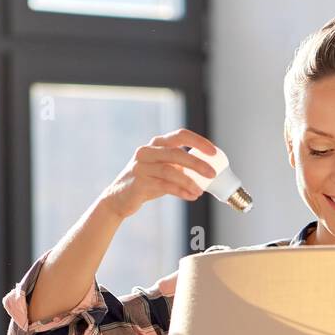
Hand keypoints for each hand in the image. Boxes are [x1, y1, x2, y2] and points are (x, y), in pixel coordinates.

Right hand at [99, 128, 219, 218]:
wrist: (120, 198)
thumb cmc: (148, 182)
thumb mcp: (165, 169)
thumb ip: (182, 166)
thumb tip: (210, 170)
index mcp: (157, 144)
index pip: (180, 135)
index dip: (199, 142)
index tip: (214, 153)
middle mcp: (147, 151)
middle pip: (176, 153)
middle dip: (197, 164)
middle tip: (212, 174)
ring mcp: (141, 166)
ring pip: (170, 171)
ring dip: (189, 182)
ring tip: (200, 191)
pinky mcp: (138, 182)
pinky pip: (164, 186)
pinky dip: (180, 191)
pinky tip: (191, 196)